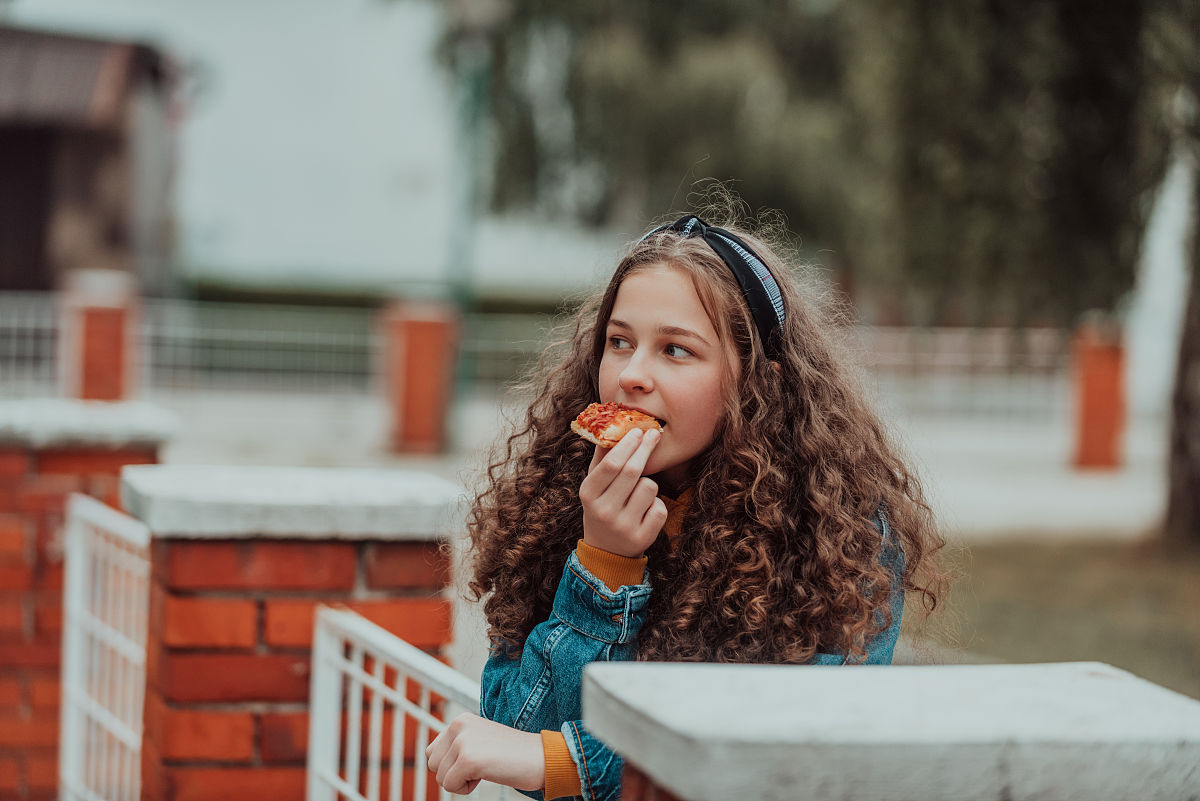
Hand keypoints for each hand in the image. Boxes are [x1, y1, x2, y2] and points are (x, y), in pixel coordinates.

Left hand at [425, 712, 543, 793]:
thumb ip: (457, 744)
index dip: (451, 765)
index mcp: (461, 720)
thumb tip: (433, 759)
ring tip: (486, 768)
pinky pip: (450, 786)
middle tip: (481, 766)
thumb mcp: (480, 740)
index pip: (433, 752)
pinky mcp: (468, 759)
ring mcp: (463, 741)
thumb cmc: (514, 754)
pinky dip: (467, 789)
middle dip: (453, 773)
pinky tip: (487, 774)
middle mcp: (459, 725)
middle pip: (433, 764)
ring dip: (461, 781)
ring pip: (440, 777)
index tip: (477, 760)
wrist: (541, 758)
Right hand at [579, 428, 666, 557]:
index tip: (638, 431)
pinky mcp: (642, 538)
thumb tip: (613, 426)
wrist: (606, 550)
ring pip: (650, 487)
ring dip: (649, 483)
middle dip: (646, 449)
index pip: (611, 464)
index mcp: (588, 494)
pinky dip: (656, 505)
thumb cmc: (601, 507)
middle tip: (655, 434)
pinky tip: (645, 510)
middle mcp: (604, 511)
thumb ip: (601, 458)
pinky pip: (660, 507)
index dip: (627, 445)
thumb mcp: (593, 486)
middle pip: (633, 471)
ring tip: (639, 492)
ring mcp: (624, 527)